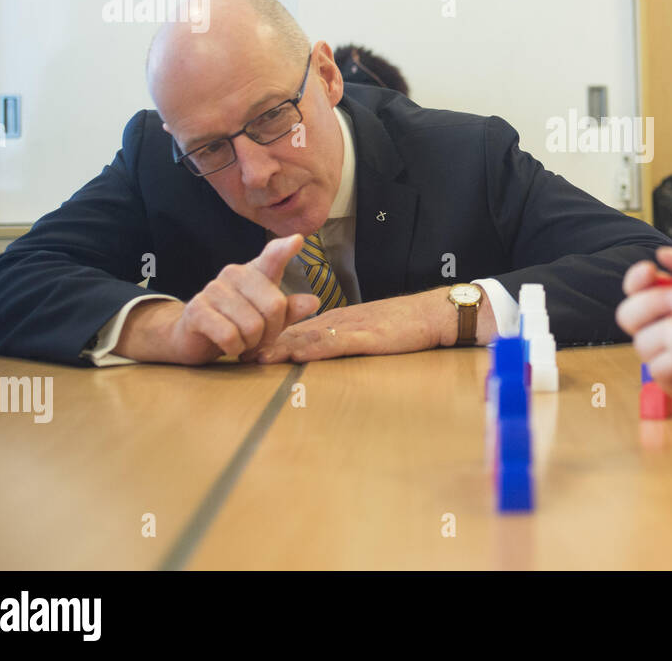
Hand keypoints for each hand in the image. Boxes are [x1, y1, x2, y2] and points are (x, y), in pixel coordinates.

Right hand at [116, 235, 319, 364]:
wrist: (194, 338)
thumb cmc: (237, 324)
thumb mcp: (268, 318)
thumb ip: (289, 310)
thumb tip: (313, 301)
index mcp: (255, 272)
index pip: (272, 256)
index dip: (284, 250)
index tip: (297, 241)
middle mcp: (234, 274)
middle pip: (275, 306)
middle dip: (272, 332)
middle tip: (260, 338)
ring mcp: (213, 289)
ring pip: (253, 325)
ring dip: (251, 343)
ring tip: (242, 341)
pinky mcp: (197, 309)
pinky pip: (230, 336)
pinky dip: (234, 348)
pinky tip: (228, 345)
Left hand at [242, 287, 455, 362]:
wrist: (433, 313)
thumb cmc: (405, 326)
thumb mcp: (368, 333)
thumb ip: (344, 341)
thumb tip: (320, 354)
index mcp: (338, 322)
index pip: (298, 331)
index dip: (270, 340)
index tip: (245, 350)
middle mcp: (339, 322)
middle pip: (297, 333)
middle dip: (267, 344)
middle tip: (238, 355)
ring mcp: (353, 329)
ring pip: (312, 337)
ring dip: (283, 348)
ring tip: (257, 357)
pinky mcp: (369, 338)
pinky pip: (339, 343)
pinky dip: (317, 349)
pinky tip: (300, 355)